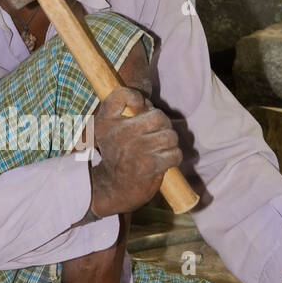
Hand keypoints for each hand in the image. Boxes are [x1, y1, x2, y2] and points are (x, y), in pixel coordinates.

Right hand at [89, 87, 182, 217]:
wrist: (112, 188)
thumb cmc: (116, 154)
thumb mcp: (108, 129)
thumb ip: (124, 110)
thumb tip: (148, 103)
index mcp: (106, 122)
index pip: (122, 94)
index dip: (137, 98)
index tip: (139, 109)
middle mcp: (119, 134)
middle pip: (158, 116)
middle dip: (163, 125)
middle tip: (156, 134)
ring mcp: (135, 150)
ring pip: (170, 136)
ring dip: (170, 143)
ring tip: (160, 149)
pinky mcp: (149, 166)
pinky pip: (175, 153)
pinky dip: (173, 157)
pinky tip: (162, 161)